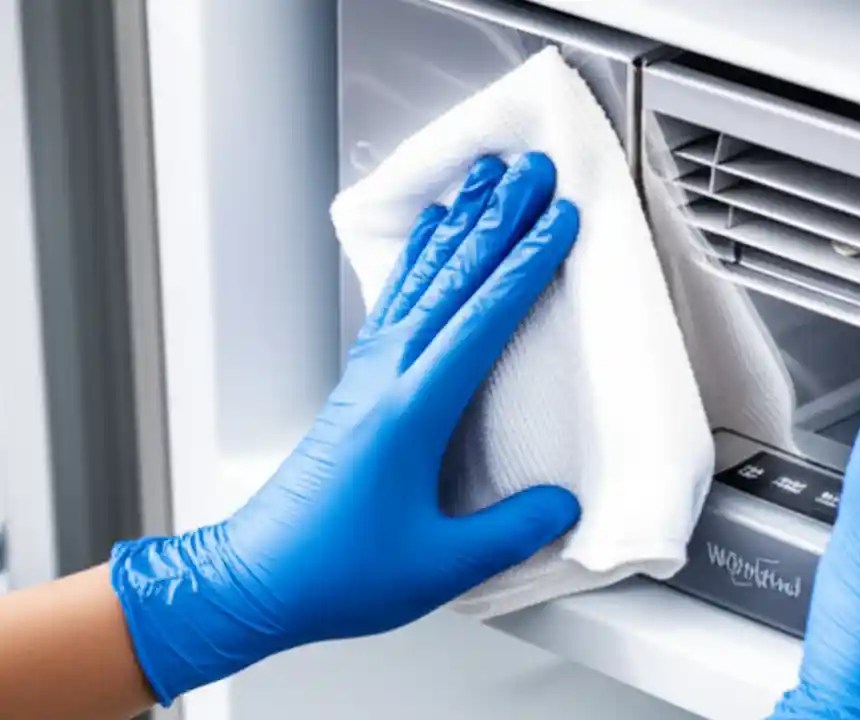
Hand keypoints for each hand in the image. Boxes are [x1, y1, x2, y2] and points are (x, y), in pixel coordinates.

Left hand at [110, 153, 581, 704]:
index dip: (525, 266)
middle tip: (531, 173)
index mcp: (413, 412)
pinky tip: (430, 238)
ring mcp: (370, 375)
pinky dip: (419, 259)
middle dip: (497, 220)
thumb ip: (511, 530)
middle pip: (452, 279)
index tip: (559, 222)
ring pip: (422, 280)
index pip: (481, 320)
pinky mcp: (360, 384)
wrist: (258, 577)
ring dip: (459, 226)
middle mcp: (389, 377)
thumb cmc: (339, 571)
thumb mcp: (439, 565)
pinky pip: (396, 301)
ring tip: (485, 181)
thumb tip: (563, 503)